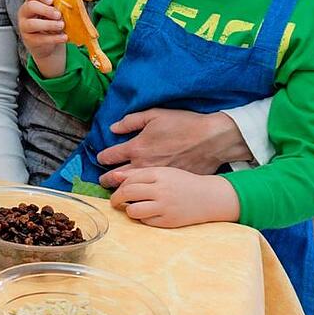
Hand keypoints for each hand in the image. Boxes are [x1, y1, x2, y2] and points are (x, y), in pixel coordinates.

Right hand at [17, 0, 66, 76]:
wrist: (46, 43)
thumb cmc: (50, 23)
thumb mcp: (53, 13)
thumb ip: (57, 6)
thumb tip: (65, 2)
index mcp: (32, 2)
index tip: (52, 0)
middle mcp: (25, 13)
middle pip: (31, 6)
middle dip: (46, 10)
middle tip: (58, 15)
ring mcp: (24, 26)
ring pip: (33, 24)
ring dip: (49, 24)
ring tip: (61, 26)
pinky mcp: (29, 40)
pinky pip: (40, 38)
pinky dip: (54, 38)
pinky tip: (64, 37)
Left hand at [97, 109, 250, 187]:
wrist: (212, 140)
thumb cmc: (184, 125)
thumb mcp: (155, 115)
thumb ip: (131, 121)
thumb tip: (113, 128)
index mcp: (137, 148)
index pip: (110, 156)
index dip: (102, 158)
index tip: (101, 159)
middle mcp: (143, 166)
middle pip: (116, 178)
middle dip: (107, 180)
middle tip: (103, 181)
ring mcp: (156, 180)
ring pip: (130, 192)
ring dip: (121, 192)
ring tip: (118, 193)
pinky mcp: (170, 187)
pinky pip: (149, 198)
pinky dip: (141, 199)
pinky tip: (140, 198)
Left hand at [108, 166, 239, 227]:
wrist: (208, 197)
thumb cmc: (182, 182)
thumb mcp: (162, 172)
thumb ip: (137, 174)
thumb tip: (113, 177)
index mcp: (158, 173)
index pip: (128, 179)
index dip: (118, 186)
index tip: (117, 190)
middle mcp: (161, 190)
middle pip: (128, 193)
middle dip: (116, 199)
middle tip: (115, 202)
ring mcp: (165, 207)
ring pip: (133, 211)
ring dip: (129, 211)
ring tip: (132, 208)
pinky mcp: (169, 221)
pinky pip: (146, 222)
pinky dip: (143, 218)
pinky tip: (148, 214)